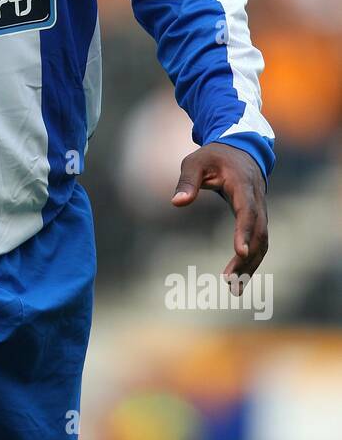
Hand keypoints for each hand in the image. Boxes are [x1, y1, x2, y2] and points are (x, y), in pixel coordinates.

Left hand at [172, 142, 268, 288]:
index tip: (240, 252)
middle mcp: (257, 200)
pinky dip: (252, 261)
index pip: (248, 210)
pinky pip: (260, 242)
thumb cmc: (214, 157)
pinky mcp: (258, 218)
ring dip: (251, 265)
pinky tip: (239, 279)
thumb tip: (177, 203)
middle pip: (259, 232)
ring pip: (263, 241)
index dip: (245, 231)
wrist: (241, 151)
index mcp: (243, 185)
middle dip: (248, 257)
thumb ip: (187, 181)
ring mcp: (261, 210)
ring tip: (234, 288)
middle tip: (229, 280)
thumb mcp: (195, 162)